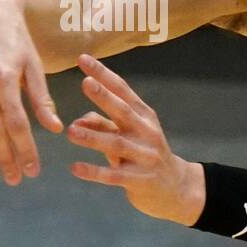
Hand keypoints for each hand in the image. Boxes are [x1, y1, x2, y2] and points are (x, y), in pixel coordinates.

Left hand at [65, 54, 204, 225]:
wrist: (176, 187)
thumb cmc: (145, 154)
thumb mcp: (129, 135)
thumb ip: (104, 125)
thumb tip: (79, 120)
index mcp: (144, 116)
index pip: (122, 90)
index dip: (103, 74)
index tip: (83, 59)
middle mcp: (146, 132)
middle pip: (123, 111)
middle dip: (104, 97)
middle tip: (86, 83)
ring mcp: (145, 157)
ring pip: (117, 144)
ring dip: (93, 137)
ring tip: (71, 131)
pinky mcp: (140, 180)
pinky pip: (114, 176)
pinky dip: (94, 172)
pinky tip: (75, 168)